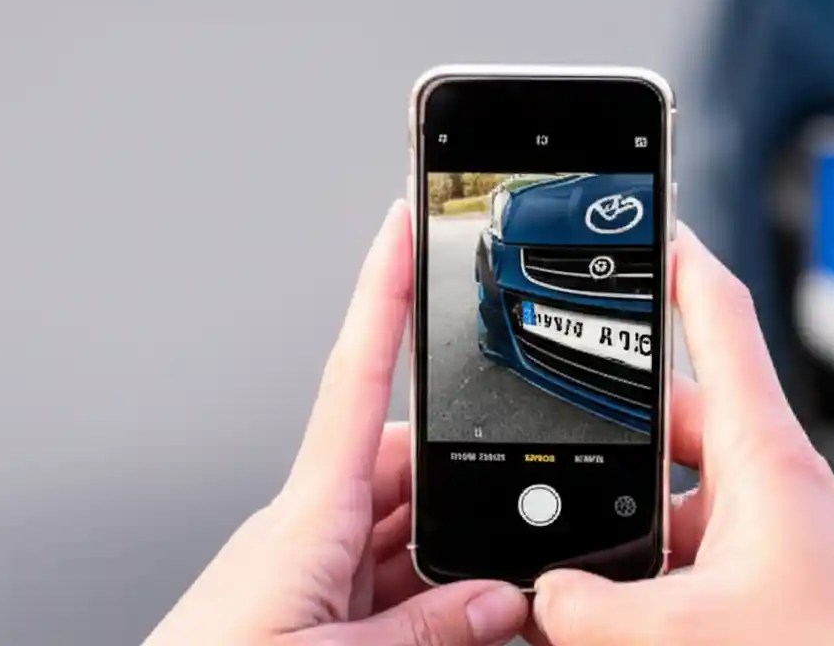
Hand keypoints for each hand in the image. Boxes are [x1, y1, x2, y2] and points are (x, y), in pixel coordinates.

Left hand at [144, 201, 526, 645]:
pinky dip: (432, 591)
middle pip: (408, 468)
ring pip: (405, 526)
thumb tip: (503, 597)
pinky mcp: (314, 602)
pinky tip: (465, 618)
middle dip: (471, 483)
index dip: (381, 293)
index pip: (355, 376)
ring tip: (499, 594)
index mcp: (307, 512)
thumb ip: (428, 629)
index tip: (401, 228)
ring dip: (455, 553)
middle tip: (527, 520)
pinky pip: (388, 573)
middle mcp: (310, 526)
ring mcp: (313, 565)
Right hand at [529, 226, 833, 644]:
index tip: (644, 219)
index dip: (677, 258)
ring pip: (669, 496)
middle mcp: (764, 486)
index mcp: (763, 456)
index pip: (719, 319)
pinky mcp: (758, 584)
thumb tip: (547, 598)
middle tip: (551, 419)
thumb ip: (593, 612)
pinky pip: (683, 554)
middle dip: (609, 424)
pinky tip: (597, 609)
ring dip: (620, 515)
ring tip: (564, 547)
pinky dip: (640, 571)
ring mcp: (761, 537)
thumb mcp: (684, 633)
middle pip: (670, 418)